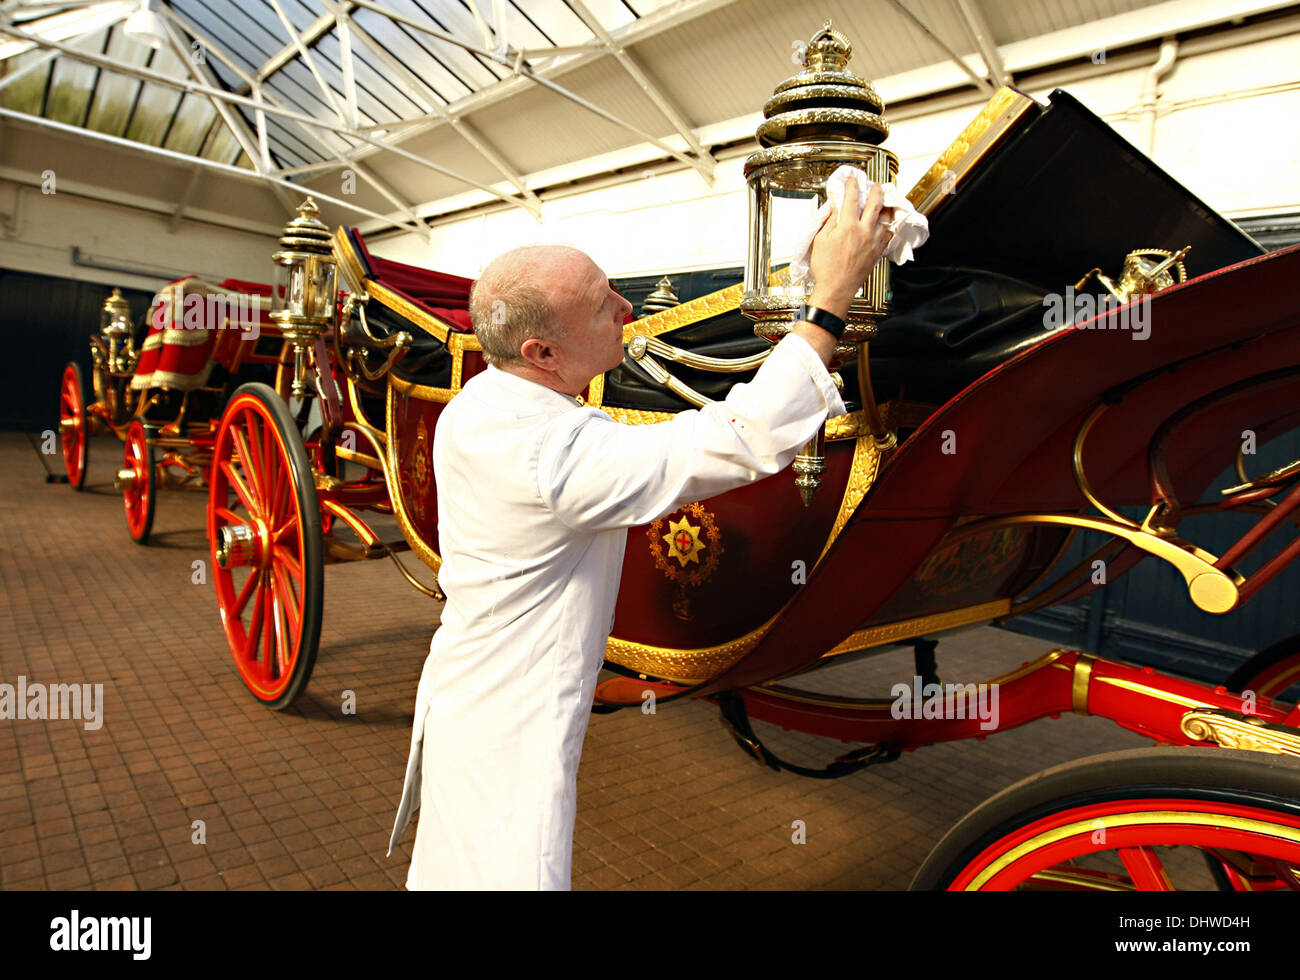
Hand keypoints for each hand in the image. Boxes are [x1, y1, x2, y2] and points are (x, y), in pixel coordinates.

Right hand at [807, 178, 893, 318]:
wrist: (837, 289)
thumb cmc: (826, 268)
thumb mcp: (821, 241)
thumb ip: (830, 221)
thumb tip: (836, 208)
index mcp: (847, 227)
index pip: (852, 199)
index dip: (852, 186)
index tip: (852, 179)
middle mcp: (864, 231)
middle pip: (875, 204)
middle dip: (877, 191)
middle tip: (876, 185)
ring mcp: (873, 241)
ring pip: (885, 218)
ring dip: (885, 208)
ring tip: (884, 202)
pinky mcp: (877, 252)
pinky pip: (888, 234)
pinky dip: (888, 226)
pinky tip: (885, 224)